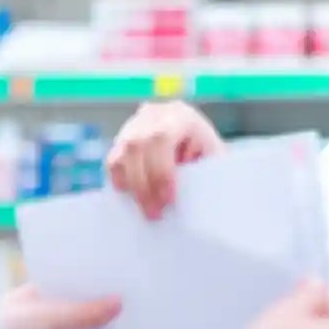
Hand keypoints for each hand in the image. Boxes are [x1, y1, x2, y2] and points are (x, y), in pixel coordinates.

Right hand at [107, 100, 224, 218]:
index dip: (161, 170)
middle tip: (155, 213)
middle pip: (137, 146)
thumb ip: (201, 172)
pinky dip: (121, 181)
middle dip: (144, 184)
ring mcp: (135, 124)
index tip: (169, 199)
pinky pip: (113, 161)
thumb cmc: (209, 155)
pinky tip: (134, 197)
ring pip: (121, 154)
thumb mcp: (214, 159)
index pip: (161, 138)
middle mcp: (154, 115)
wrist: (200, 144)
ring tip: (148, 210)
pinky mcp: (123, 139)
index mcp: (181, 116)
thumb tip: (189, 199)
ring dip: (133, 186)